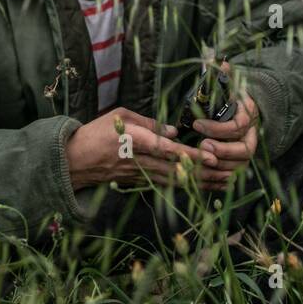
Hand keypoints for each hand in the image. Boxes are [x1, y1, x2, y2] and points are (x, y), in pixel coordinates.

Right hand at [65, 108, 227, 191]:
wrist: (73, 160)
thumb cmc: (95, 132)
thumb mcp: (120, 115)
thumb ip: (149, 122)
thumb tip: (174, 130)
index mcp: (136, 140)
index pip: (169, 149)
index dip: (192, 154)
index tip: (212, 156)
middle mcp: (140, 161)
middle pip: (178, 168)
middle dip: (205, 172)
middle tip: (229, 173)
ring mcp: (139, 175)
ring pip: (175, 180)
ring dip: (200, 182)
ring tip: (223, 183)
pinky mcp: (137, 183)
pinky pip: (165, 185)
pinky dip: (185, 187)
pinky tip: (200, 188)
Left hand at [191, 63, 259, 184]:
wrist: (242, 111)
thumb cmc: (230, 98)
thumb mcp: (227, 85)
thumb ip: (222, 76)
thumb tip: (219, 60)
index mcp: (248, 115)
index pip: (237, 126)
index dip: (217, 129)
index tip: (197, 125)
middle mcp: (252, 135)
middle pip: (244, 151)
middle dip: (222, 150)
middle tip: (201, 146)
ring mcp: (247, 150)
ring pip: (240, 166)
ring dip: (220, 165)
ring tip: (200, 159)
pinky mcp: (241, 162)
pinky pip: (235, 176)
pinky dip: (222, 179)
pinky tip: (206, 176)